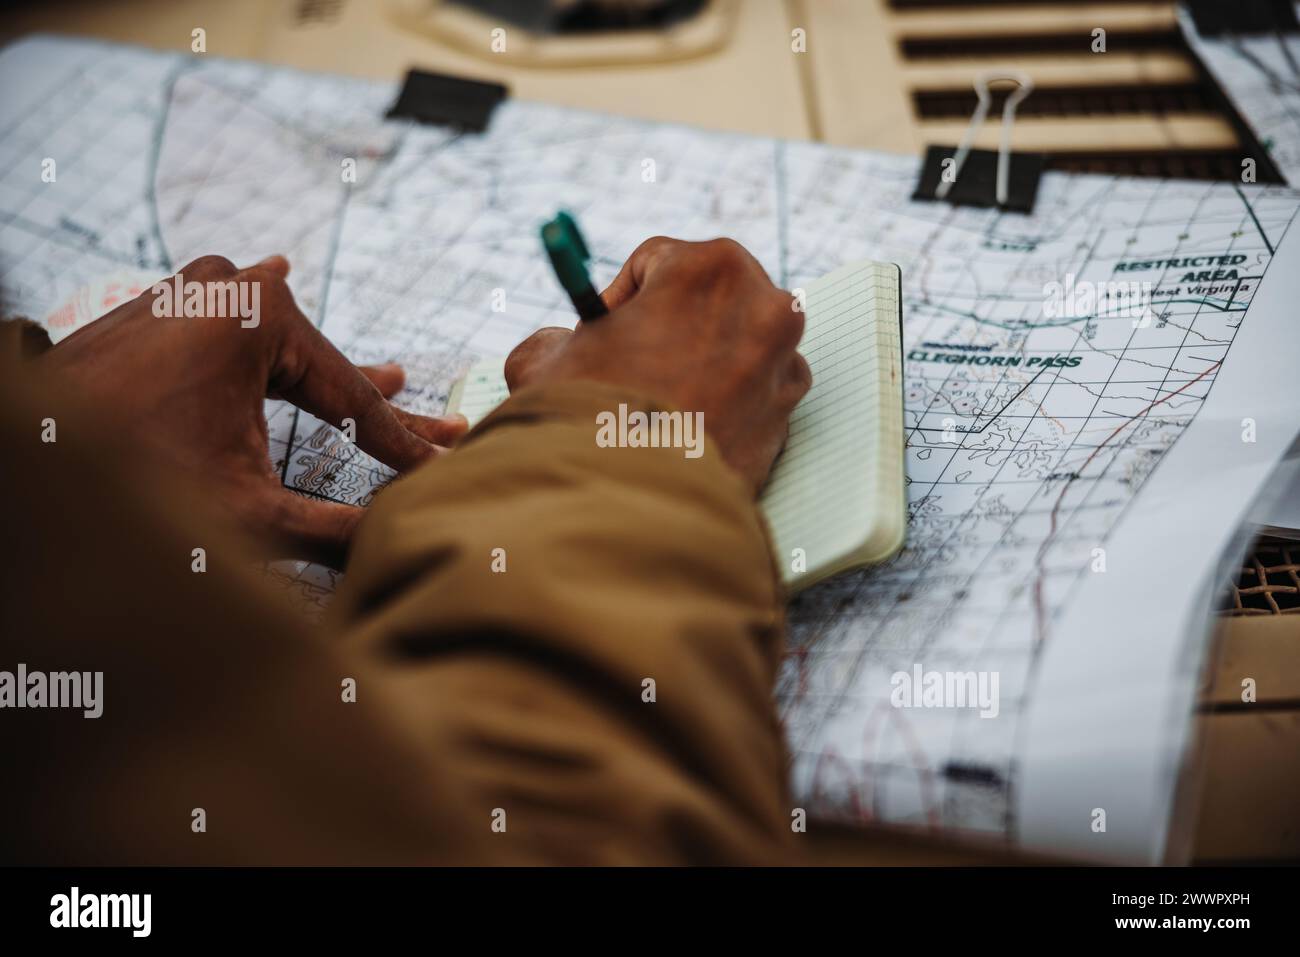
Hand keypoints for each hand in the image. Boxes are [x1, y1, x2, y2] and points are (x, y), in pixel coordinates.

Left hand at [36, 254, 467, 565]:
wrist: (21, 461)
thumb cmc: (130, 483)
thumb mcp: (249, 513)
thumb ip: (335, 528)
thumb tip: (397, 544)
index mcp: (262, 314)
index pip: (354, 396)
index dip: (405, 444)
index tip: (451, 466)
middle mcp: (227, 285)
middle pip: (324, 368)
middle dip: (377, 412)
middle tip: (441, 433)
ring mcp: (187, 291)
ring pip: (282, 353)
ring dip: (328, 384)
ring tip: (390, 382)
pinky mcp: (157, 310)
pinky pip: (236, 338)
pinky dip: (272, 363)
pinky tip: (292, 298)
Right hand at [504, 237, 810, 491]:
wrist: (632, 508)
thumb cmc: (588, 424)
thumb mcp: (544, 365)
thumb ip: (554, 340)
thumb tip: (561, 345)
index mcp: (708, 267)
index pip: (658, 262)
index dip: (621, 299)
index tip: (605, 330)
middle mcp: (761, 304)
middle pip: (710, 296)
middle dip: (673, 325)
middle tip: (633, 361)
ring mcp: (782, 361)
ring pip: (739, 343)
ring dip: (704, 362)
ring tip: (659, 401)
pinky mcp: (787, 415)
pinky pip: (756, 394)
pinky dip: (728, 405)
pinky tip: (688, 428)